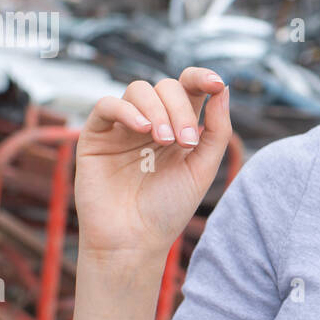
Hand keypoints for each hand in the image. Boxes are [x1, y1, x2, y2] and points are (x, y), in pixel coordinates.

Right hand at [75, 67, 231, 258]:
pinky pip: (107, 105)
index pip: (189, 88)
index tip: (216, 84)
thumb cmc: (168, 209)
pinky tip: (142, 129)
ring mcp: (122, 127)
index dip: (202, 78)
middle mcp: (151, 121)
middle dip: (181, 108)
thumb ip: (217, 130)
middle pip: (166, 87)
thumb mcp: (202, 169)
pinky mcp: (96, 135)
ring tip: (165, 141)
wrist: (133, 241)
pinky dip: (126, 110)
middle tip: (185, 142)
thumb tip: (224, 89)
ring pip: (138, 90)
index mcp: (179, 126)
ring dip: (157, 110)